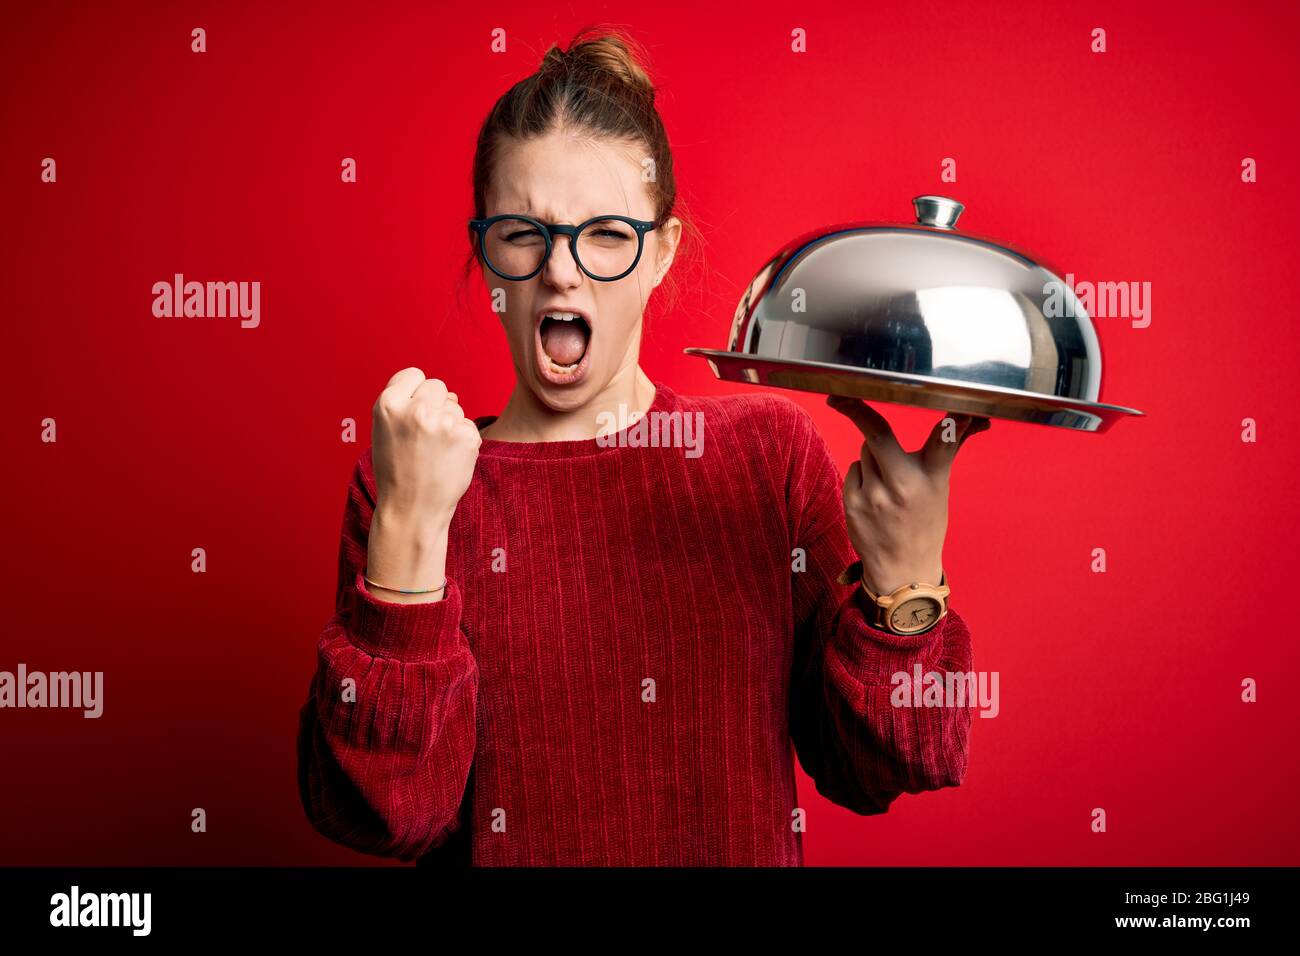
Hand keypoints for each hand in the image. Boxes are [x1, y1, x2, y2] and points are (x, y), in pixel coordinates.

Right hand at [371, 368, 481, 526]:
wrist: (412, 510)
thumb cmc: (397, 472)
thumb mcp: (385, 431)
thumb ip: (406, 405)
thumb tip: (448, 393)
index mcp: (388, 404)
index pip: (414, 375)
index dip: (415, 393)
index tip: (413, 413)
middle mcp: (416, 410)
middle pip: (438, 386)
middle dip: (436, 405)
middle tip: (426, 436)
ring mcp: (444, 423)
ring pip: (455, 407)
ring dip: (450, 424)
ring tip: (435, 453)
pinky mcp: (466, 436)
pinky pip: (469, 426)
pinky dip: (463, 441)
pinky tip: (449, 460)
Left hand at [826, 396, 989, 593]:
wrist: (904, 570)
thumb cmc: (925, 522)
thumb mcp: (941, 486)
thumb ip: (950, 447)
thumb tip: (978, 418)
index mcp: (933, 478)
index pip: (944, 442)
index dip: (953, 423)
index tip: (960, 410)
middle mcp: (904, 486)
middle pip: (878, 435)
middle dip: (858, 411)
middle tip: (842, 397)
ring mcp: (875, 496)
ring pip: (865, 450)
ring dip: (873, 454)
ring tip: (888, 478)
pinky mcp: (853, 505)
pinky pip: (853, 469)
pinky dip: (861, 474)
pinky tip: (874, 493)